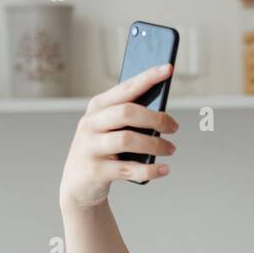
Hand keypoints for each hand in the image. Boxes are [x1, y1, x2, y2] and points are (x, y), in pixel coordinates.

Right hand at [59, 63, 179, 210]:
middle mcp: (90, 123)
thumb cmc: (103, 150)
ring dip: (155, 144)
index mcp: (97, 107)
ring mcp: (90, 147)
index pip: (126, 88)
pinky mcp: (95, 171)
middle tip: (175, 127)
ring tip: (171, 149)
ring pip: (127, 140)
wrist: (78, 184)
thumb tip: (163, 114)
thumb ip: (130, 118)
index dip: (148, 78)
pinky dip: (150, 170)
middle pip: (126, 112)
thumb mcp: (111, 129)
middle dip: (156, 118)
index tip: (168, 68)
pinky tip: (165, 169)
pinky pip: (128, 169)